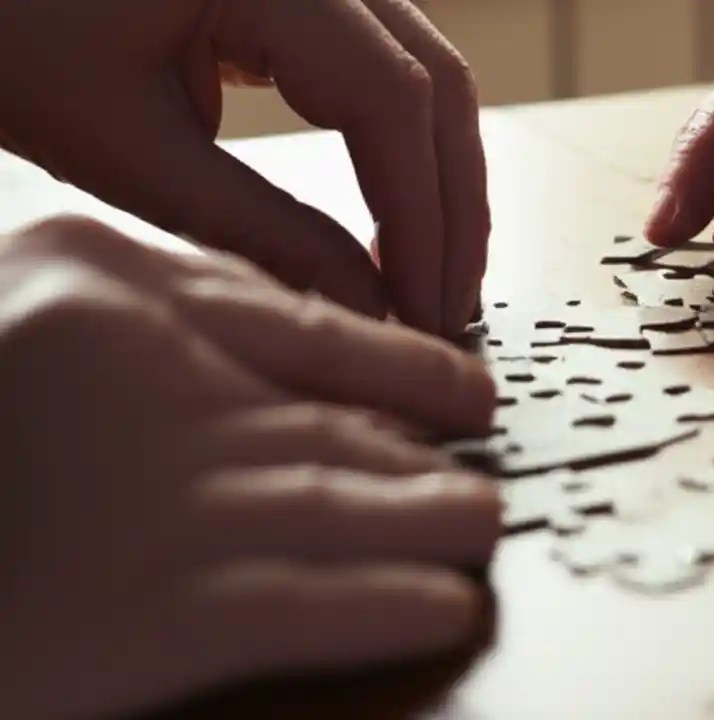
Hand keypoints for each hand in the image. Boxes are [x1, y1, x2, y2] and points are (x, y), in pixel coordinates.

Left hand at [0, 0, 487, 336]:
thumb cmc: (4, 31)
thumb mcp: (123, 144)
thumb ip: (255, 228)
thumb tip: (359, 304)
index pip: (391, 97)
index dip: (421, 213)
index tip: (423, 304)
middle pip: (434, 80)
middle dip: (451, 204)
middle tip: (447, 304)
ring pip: (421, 73)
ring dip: (437, 178)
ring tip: (435, 270)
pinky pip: (381, 66)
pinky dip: (398, 146)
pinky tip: (400, 210)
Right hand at [0, 217, 499, 717]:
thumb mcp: (31, 321)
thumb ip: (152, 327)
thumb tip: (303, 369)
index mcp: (105, 286)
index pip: (299, 318)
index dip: (404, 361)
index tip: (465, 387)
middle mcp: (142, 374)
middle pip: (331, 411)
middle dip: (424, 450)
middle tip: (483, 470)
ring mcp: (156, 491)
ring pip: (344, 494)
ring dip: (433, 517)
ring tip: (481, 527)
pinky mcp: (157, 612)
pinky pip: (314, 600)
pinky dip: (393, 604)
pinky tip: (443, 605)